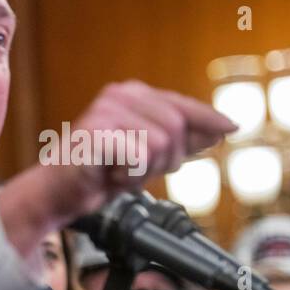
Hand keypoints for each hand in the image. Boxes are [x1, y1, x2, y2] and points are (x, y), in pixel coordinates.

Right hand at [0, 80, 234, 258]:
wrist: (57, 195)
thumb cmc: (96, 174)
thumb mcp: (147, 156)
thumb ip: (179, 140)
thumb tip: (221, 129)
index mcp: (131, 95)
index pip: (182, 104)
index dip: (208, 119)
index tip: (231, 127)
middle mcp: (119, 95)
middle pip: (178, 125)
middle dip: (166, 159)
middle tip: (136, 171)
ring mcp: (107, 110)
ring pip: (162, 142)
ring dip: (145, 170)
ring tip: (120, 173)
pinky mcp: (97, 131)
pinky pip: (141, 156)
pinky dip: (129, 175)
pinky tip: (110, 175)